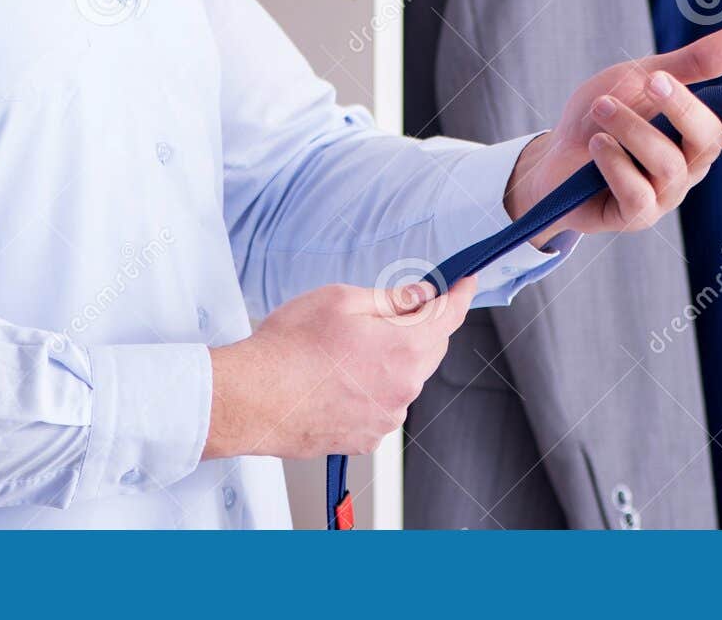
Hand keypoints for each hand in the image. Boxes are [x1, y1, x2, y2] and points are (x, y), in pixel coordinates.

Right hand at [202, 272, 479, 459]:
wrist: (255, 399)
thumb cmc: (290, 347)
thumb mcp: (341, 300)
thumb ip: (391, 298)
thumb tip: (421, 295)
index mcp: (403, 349)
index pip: (449, 317)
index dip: (460, 295)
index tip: (465, 283)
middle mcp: (403, 389)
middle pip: (432, 348)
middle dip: (423, 325)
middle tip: (390, 308)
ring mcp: (386, 418)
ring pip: (408, 377)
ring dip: (395, 358)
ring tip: (347, 348)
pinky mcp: (367, 438)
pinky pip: (386, 403)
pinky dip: (376, 386)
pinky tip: (341, 376)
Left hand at [504, 25, 721, 243]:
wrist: (549, 157)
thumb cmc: (597, 116)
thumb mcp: (638, 79)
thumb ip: (690, 65)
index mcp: (691, 130)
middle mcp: (687, 165)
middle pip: (707, 139)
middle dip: (682, 108)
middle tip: (652, 82)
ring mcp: (664, 194)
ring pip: (668, 165)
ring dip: (632, 130)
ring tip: (600, 109)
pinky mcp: (636, 216)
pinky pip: (639, 192)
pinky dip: (615, 163)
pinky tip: (596, 145)